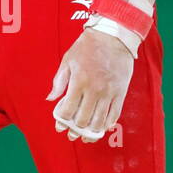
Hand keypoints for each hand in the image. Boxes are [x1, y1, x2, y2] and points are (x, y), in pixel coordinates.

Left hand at [46, 28, 133, 143]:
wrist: (113, 36)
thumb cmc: (88, 46)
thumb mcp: (68, 60)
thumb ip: (59, 81)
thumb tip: (51, 99)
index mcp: (79, 82)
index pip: (68, 110)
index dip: (62, 122)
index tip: (60, 125)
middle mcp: (94, 90)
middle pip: (83, 119)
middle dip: (75, 130)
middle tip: (71, 133)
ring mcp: (109, 93)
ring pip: (99, 121)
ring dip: (91, 133)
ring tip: (86, 137)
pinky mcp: (121, 93)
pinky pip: (115, 114)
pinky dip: (108, 124)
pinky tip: (102, 128)